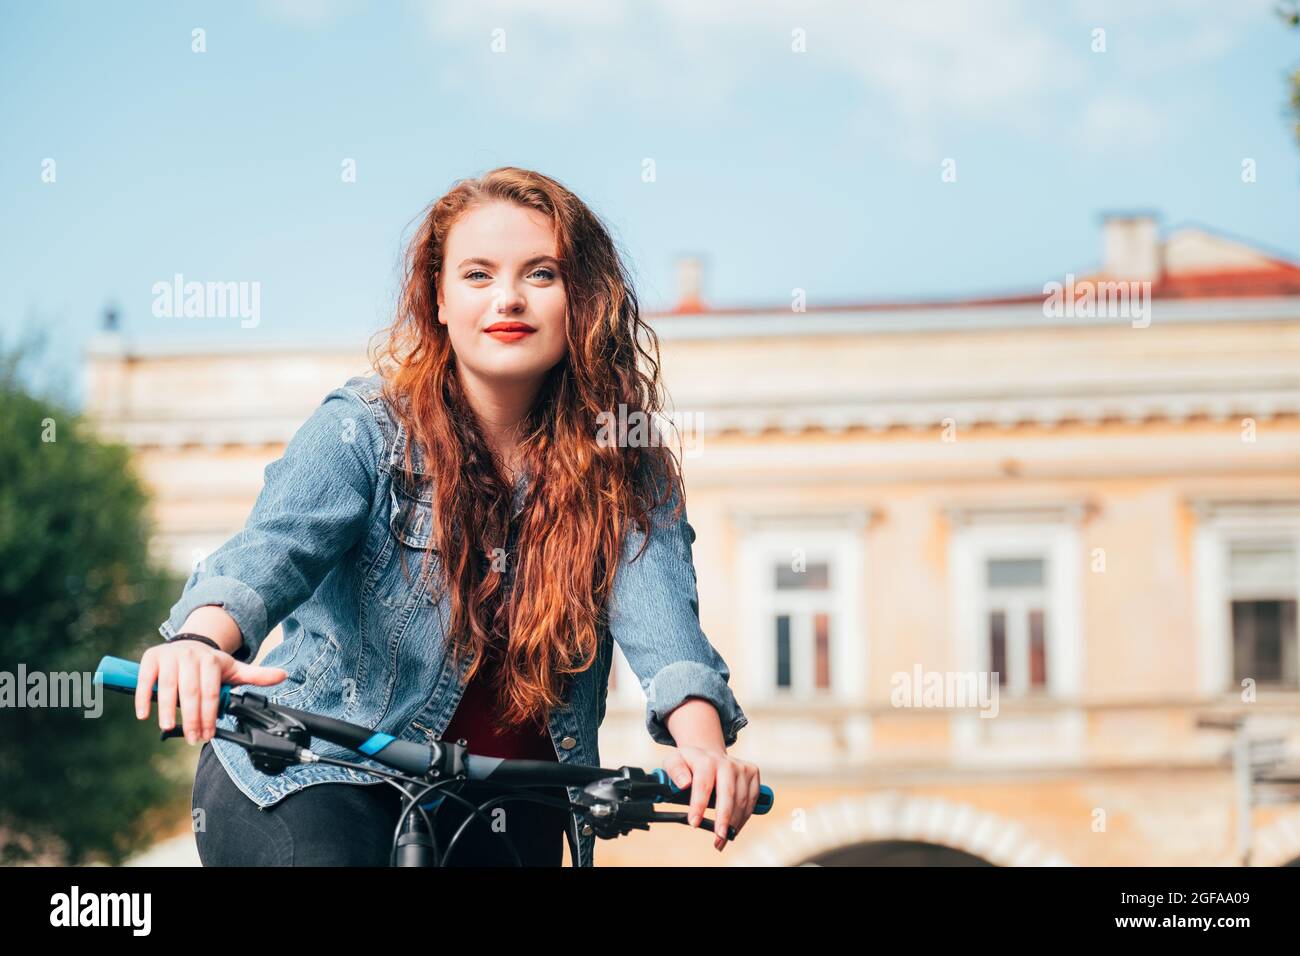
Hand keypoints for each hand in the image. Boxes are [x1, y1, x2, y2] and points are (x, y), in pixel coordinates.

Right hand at [134, 640, 287, 743]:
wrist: (189, 643)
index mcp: (212, 661)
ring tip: (169, 727)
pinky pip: (145, 679)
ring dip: (168, 709)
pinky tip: (144, 715)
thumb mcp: (235, 669)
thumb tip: (283, 675)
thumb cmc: (211, 664)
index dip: (209, 716)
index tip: (207, 735)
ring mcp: (170, 656)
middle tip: (192, 738)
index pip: (211, 693)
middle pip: (191, 692)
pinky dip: (143, 697)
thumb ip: (257, 675)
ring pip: (168, 686)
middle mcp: (191, 656)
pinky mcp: (151, 658)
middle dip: (192, 718)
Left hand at [661, 745, 761, 852]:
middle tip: (718, 838)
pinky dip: (743, 818)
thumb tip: (684, 784)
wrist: (708, 754)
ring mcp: (741, 768)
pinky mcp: (752, 773)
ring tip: (721, 840)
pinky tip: (733, 829)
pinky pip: (751, 801)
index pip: (703, 784)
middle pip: (728, 794)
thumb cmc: (689, 763)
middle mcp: (726, 762)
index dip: (699, 805)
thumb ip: (675, 771)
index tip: (694, 823)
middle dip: (723, 818)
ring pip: (742, 800)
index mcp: (706, 759)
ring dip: (733, 824)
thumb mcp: (674, 762)